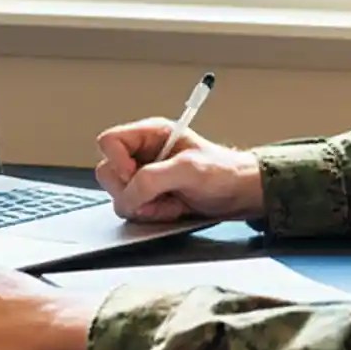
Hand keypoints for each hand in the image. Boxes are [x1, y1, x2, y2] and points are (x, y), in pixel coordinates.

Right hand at [95, 117, 264, 222]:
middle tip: (158, 195)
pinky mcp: (151, 197)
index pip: (109, 142)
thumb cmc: (224, 172)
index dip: (117, 161)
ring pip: (120, 195)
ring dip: (144, 206)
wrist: (242, 195)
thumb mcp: (189, 170)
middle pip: (109, 172)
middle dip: (131, 190)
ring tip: (171, 202)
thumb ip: (152, 179)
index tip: (136, 175)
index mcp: (151, 134)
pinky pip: (134, 210)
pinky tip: (173, 209)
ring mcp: (146, 177)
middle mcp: (144, 154)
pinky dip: (152, 215)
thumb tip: (127, 196)